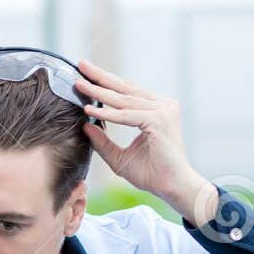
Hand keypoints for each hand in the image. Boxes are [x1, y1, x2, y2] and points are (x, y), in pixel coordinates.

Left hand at [73, 57, 217, 224]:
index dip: (106, 82)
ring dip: (100, 92)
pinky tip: (89, 109)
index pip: (127, 92)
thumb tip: (85, 125)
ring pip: (124, 100)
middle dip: (101, 77)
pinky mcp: (159, 121)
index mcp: (157, 110)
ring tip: (80, 85)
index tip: (86, 74)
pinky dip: (108, 113)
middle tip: (81, 65)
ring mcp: (163, 111)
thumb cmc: (152, 175)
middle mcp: (162, 106)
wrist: (173, 188)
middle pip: (125, 89)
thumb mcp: (120, 157)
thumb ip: (103, 142)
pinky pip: (127, 115)